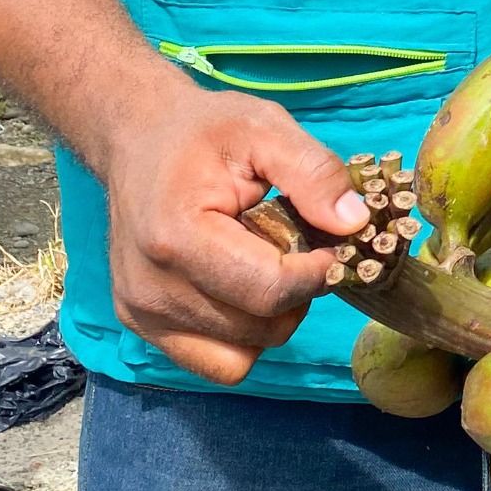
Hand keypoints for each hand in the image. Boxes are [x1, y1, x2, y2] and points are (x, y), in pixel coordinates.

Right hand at [96, 88, 369, 384]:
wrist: (136, 138)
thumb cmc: (203, 131)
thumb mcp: (265, 129)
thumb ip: (314, 173)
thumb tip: (354, 223)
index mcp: (177, 238)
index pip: (268, 290)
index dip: (316, 272)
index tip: (330, 242)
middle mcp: (151, 290)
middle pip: (261, 327)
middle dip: (297, 292)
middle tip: (298, 245)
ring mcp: (142, 315)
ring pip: (244, 354)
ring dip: (273, 316)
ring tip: (265, 261)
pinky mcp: (142, 328)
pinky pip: (217, 361)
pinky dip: (243, 335)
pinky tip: (243, 287)